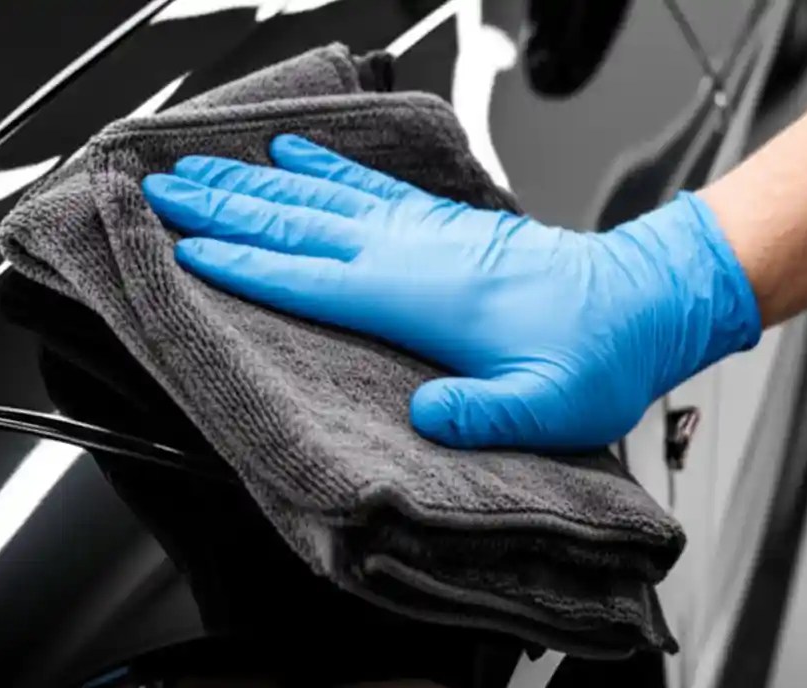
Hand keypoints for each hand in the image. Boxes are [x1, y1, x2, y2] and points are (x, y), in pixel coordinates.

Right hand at [142, 135, 760, 449]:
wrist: (644, 299)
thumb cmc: (598, 355)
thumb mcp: (551, 405)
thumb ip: (486, 413)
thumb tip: (425, 417)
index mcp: (423, 298)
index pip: (311, 277)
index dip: (244, 264)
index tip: (185, 248)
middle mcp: (413, 253)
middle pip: (297, 224)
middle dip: (223, 208)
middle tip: (162, 190)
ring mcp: (426, 231)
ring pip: (321, 198)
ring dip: (255, 182)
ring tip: (201, 164)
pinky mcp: (442, 224)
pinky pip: (369, 185)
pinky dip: (325, 167)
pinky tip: (294, 152)